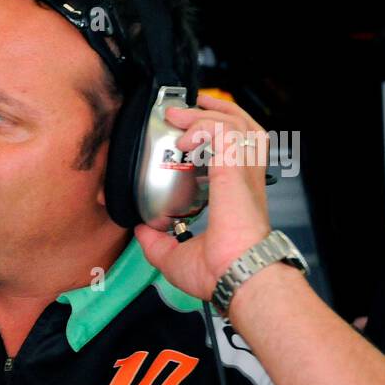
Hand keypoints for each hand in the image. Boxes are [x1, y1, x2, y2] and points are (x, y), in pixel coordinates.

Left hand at [132, 93, 272, 299]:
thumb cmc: (218, 273)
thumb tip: (140, 230)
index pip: (237, 152)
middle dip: (216, 109)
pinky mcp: (235, 170)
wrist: (235, 278)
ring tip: (179, 115)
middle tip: (188, 105)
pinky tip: (185, 138)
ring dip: (204, 113)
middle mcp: (244, 180)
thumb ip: (156, 241)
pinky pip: (223, 131)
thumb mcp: (174, 255)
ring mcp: (244, 173)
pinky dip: (203, 126)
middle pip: (243, 127)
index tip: (191, 131)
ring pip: (235, 122)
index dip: (217, 135)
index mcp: (236, 195)